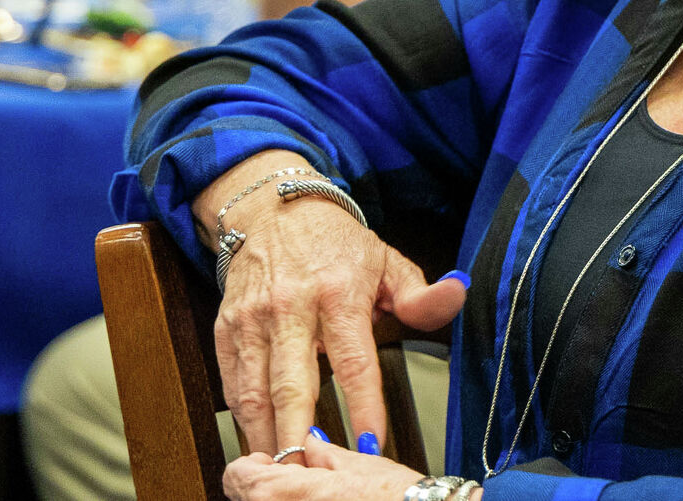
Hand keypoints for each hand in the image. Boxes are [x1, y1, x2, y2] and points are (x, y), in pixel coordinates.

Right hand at [198, 154, 467, 454]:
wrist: (274, 210)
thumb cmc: (335, 244)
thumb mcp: (386, 262)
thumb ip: (420, 294)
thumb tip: (456, 296)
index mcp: (339, 292)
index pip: (355, 361)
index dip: (363, 406)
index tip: (370, 443)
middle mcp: (292, 306)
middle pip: (293, 384)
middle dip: (298, 434)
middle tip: (306, 472)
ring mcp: (254, 318)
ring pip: (255, 390)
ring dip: (266, 436)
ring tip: (279, 469)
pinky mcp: (226, 326)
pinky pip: (231, 381)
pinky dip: (241, 416)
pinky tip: (256, 440)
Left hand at [224, 437, 431, 500]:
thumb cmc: (397, 498)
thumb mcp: (358, 464)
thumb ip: (323, 453)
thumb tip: (310, 444)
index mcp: (294, 495)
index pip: (239, 480)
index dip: (247, 466)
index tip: (264, 461)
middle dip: (263, 485)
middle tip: (293, 476)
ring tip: (314, 494)